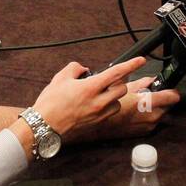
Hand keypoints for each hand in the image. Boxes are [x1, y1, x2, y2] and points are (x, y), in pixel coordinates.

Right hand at [30, 56, 146, 138]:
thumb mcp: (60, 78)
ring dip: (114, 95)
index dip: (131, 65)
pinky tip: (97, 104)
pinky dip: (108, 105)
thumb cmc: (50, 103)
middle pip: (122, 88)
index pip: (116, 73)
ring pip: (118, 101)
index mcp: (90, 87)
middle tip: (107, 80)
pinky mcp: (97, 122)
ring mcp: (99, 114)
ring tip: (100, 93)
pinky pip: (110, 112)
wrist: (44, 126)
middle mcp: (98, 101)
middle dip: (118, 82)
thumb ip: (75, 68)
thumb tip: (83, 69)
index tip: (141, 60)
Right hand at [99, 79, 181, 137]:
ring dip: (156, 108)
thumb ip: (144, 82)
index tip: (168, 88)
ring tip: (140, 104)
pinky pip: (154, 122)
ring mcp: (150, 126)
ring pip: (162, 114)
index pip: (173, 96)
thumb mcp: (127, 88)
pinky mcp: (146, 132)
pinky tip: (137, 113)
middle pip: (168, 105)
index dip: (171, 91)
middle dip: (162, 99)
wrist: (102, 127)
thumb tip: (152, 79)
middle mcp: (152, 116)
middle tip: (148, 95)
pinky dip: (149, 116)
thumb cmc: (111, 107)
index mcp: (148, 103)